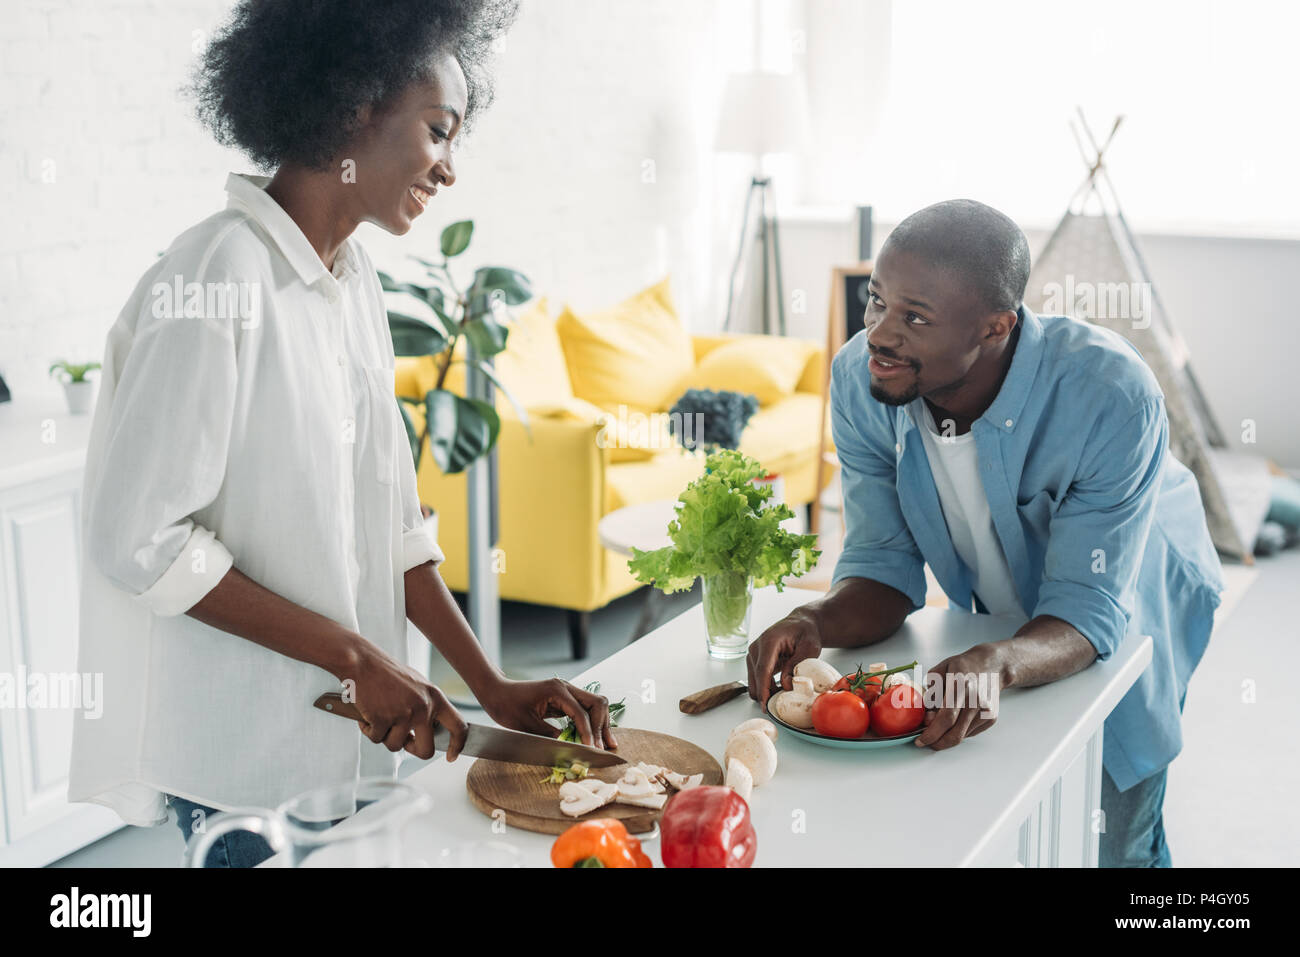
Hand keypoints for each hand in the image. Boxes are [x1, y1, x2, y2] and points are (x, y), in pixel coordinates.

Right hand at [348, 641, 468, 761]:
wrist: (363, 662)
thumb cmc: (387, 673)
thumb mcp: (417, 685)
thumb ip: (428, 706)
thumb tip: (432, 730)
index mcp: (435, 697)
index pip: (459, 726)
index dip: (457, 745)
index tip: (451, 756)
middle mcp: (423, 707)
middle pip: (427, 750)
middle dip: (413, 750)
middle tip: (404, 742)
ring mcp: (404, 714)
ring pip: (396, 746)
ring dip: (385, 736)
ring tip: (380, 717)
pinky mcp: (382, 719)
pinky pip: (376, 738)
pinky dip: (368, 730)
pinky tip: (367, 714)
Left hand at [478, 677, 617, 749]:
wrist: (496, 692)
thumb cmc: (506, 706)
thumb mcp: (525, 725)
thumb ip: (549, 735)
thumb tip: (569, 746)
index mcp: (557, 691)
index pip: (581, 713)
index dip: (588, 733)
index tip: (591, 751)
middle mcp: (565, 687)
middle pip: (596, 703)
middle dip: (602, 726)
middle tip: (603, 747)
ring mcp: (566, 691)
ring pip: (594, 704)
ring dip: (600, 723)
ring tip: (605, 743)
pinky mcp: (563, 698)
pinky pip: (584, 709)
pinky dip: (591, 722)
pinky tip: (593, 736)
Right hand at [746, 608, 822, 708]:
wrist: (800, 623)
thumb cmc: (805, 632)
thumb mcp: (809, 648)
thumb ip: (796, 666)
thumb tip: (785, 685)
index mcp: (769, 641)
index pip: (763, 670)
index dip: (763, 690)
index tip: (765, 705)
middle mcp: (757, 647)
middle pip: (756, 677)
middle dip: (766, 694)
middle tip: (783, 704)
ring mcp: (753, 653)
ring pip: (754, 680)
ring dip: (766, 690)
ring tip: (784, 694)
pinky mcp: (754, 659)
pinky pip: (757, 678)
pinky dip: (766, 686)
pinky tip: (779, 687)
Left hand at [914, 642, 1004, 750]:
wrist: (992, 666)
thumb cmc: (962, 666)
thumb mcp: (939, 671)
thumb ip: (931, 694)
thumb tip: (926, 718)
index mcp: (961, 686)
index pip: (946, 718)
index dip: (931, 733)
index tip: (920, 740)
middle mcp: (975, 701)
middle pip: (955, 733)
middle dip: (937, 743)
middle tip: (925, 742)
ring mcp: (985, 712)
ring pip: (961, 736)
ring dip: (946, 737)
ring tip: (937, 728)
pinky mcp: (990, 718)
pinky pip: (969, 732)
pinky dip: (958, 731)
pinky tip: (954, 720)